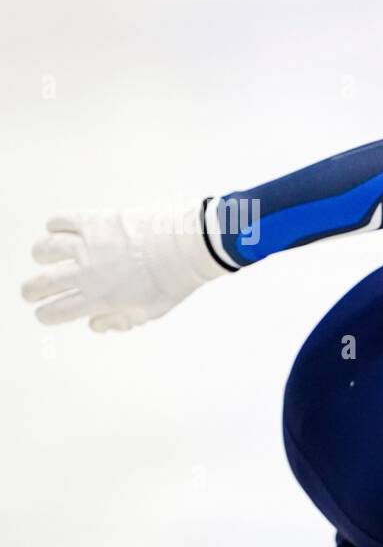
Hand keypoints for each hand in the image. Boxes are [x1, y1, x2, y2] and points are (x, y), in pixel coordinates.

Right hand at [21, 201, 229, 331]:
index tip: (44, 313)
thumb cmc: (173, 281)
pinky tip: (59, 231)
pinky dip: (54, 227)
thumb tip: (95, 325)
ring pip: (44, 251)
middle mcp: (87, 273)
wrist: (186, 247)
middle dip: (32, 291)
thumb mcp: (150, 312)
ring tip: (45, 258)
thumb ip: (120, 321)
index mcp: (100, 299)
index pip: (56, 312)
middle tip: (32, 292)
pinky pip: (59, 222)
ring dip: (41, 257)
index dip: (46, 315)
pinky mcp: (93, 221)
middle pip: (41, 284)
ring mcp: (87, 245)